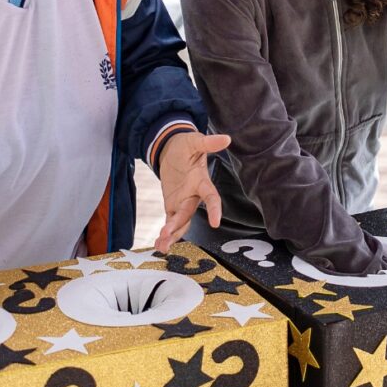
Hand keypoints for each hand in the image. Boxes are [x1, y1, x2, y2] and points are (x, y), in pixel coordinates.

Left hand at [155, 131, 229, 251]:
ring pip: (180, 223)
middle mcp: (194, 196)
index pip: (211, 197)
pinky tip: (160, 245)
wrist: (172, 149)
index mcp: (202, 182)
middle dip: (178, 224)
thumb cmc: (186, 145)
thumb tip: (227, 138)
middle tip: (167, 233)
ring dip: (172, 235)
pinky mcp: (173, 206)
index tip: (215, 223)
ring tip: (162, 247)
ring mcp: (183, 203)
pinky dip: (166, 235)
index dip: (214, 209)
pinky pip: (171, 223)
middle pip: (188, 213)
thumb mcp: (195, 141)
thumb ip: (208, 143)